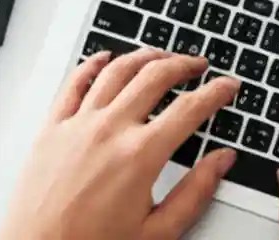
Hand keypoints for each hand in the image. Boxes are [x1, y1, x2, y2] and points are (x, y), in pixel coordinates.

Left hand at [0, 48, 240, 239]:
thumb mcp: (157, 232)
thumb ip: (195, 193)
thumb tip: (221, 162)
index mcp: (140, 155)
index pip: (190, 108)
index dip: (216, 92)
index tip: (227, 86)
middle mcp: (109, 130)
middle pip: (155, 76)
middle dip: (184, 65)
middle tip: (198, 66)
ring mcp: (78, 124)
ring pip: (117, 70)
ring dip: (145, 56)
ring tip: (161, 56)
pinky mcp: (52, 127)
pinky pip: (74, 82)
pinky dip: (93, 63)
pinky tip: (105, 58)